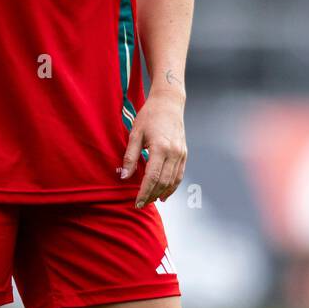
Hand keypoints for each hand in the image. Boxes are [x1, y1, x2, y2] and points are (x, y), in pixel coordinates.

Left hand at [121, 89, 185, 208]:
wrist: (169, 103)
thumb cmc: (149, 116)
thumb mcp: (135, 134)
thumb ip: (130, 157)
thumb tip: (124, 177)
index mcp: (160, 147)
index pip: (152, 177)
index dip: (144, 192)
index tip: (137, 203)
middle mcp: (174, 152)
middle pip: (163, 182)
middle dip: (152, 195)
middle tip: (141, 204)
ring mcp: (181, 154)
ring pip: (173, 181)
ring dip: (162, 193)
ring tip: (151, 200)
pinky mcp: (184, 153)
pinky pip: (179, 175)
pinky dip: (172, 186)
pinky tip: (164, 193)